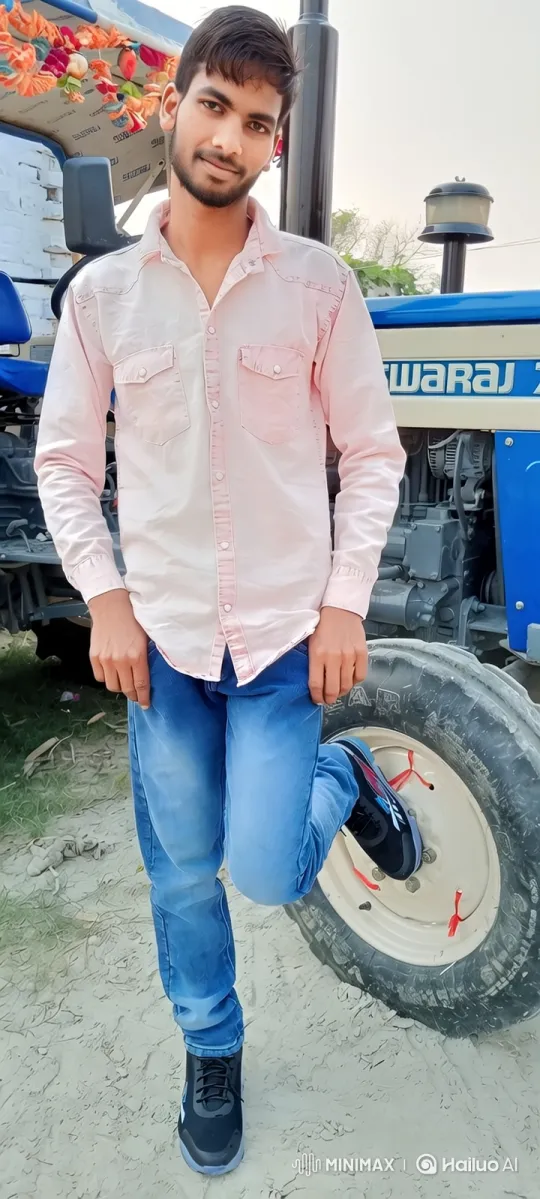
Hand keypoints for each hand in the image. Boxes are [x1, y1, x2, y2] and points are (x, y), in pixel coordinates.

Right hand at [89, 589, 150, 707]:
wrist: (111, 606)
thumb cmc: (132, 619)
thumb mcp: (146, 637)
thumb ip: (146, 657)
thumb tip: (148, 676)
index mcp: (137, 656)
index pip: (141, 685)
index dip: (144, 697)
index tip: (146, 704)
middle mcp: (121, 661)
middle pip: (127, 689)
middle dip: (133, 695)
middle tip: (137, 696)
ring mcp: (106, 660)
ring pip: (112, 686)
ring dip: (120, 687)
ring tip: (124, 683)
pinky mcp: (94, 657)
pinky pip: (100, 677)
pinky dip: (107, 678)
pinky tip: (112, 673)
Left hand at [308, 606, 367, 705]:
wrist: (340, 609)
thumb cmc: (322, 626)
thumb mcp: (310, 643)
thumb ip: (313, 663)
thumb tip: (315, 683)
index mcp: (317, 655)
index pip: (316, 685)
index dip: (316, 697)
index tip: (317, 700)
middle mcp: (334, 658)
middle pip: (332, 689)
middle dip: (329, 699)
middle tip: (328, 699)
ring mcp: (349, 656)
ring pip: (347, 685)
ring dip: (341, 692)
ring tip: (338, 690)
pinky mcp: (362, 653)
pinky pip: (360, 676)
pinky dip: (355, 682)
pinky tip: (350, 679)